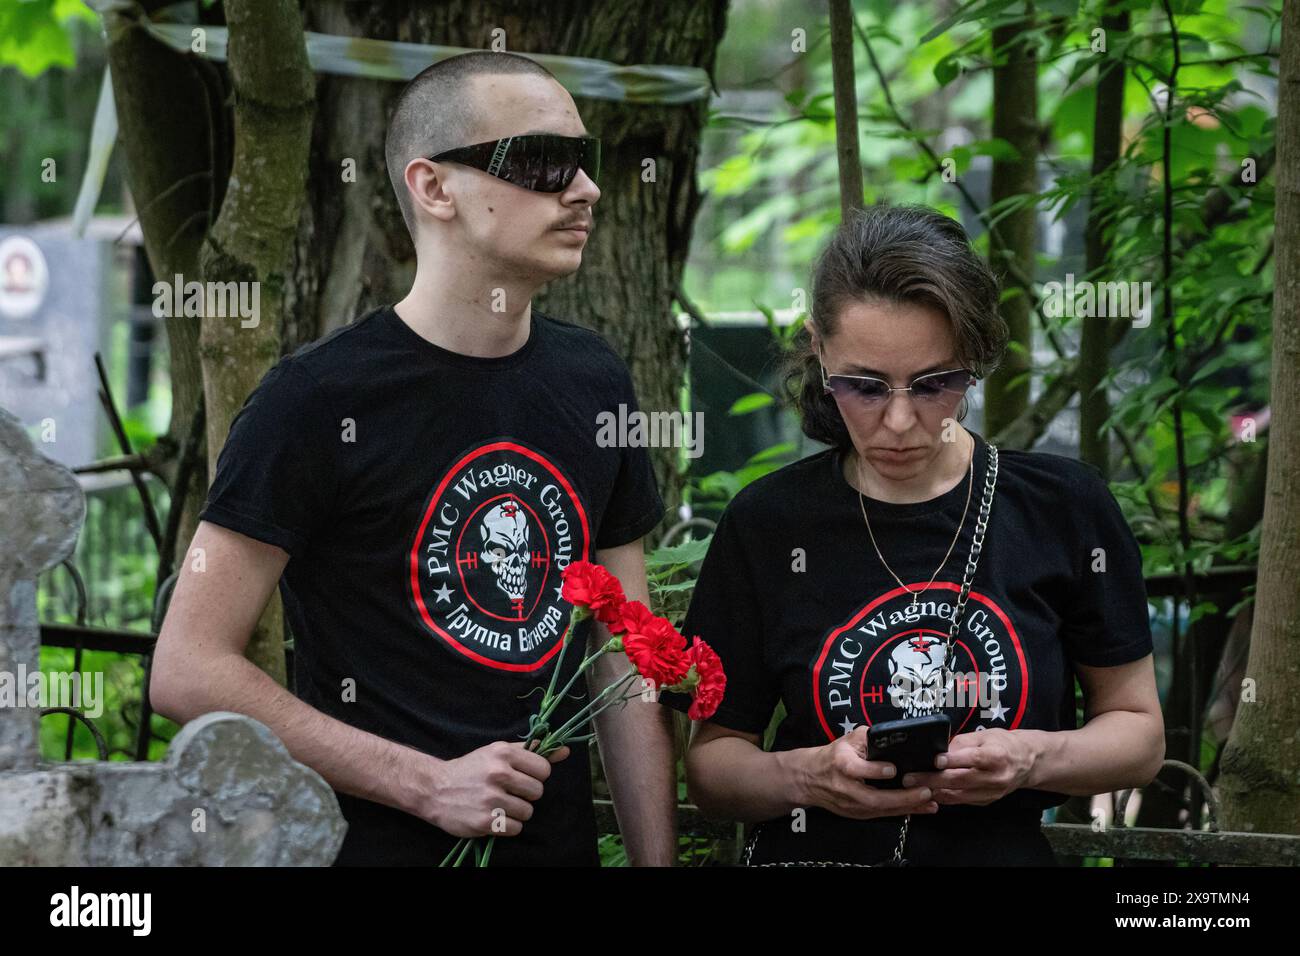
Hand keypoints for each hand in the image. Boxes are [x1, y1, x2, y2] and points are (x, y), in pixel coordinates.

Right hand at [409, 740, 570, 837]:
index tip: (522, 778)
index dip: (535, 776)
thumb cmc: (471, 769)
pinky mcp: (485, 821)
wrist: (435, 789)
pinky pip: (516, 828)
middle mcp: (498, 774)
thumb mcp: (498, 753)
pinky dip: (507, 826)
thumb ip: (531, 752)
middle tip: (508, 793)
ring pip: (528, 812)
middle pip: (537, 792)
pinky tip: (493, 817)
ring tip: (499, 805)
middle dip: (526, 795)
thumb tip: (565, 752)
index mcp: (503, 754)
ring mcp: (491, 798)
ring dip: (516, 812)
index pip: (544, 769)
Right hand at [798, 727, 937, 819]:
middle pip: (873, 798)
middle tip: (925, 791)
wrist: (810, 779)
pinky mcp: (857, 814)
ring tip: (930, 803)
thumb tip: (895, 736)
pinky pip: (882, 815)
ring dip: (907, 807)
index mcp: (841, 764)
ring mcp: (851, 804)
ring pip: (880, 810)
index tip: (893, 769)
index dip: (875, 771)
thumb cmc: (833, 756)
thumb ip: (869, 737)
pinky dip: (902, 812)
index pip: (856, 770)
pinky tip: (919, 809)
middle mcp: (845, 787)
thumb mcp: (847, 740)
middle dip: (902, 797)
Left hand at [900, 728, 1036, 805]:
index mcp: (997, 756)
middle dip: (932, 779)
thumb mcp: (983, 735)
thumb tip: (936, 750)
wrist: (1027, 763)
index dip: (952, 760)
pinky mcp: (986, 801)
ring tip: (912, 787)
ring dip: (934, 792)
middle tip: (910, 778)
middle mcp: (996, 777)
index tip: (934, 760)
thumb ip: (960, 743)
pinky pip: (961, 801)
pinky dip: (944, 797)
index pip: (972, 759)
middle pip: (960, 780)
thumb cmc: (1002, 744)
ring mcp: (991, 792)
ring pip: (958, 795)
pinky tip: (928, 792)